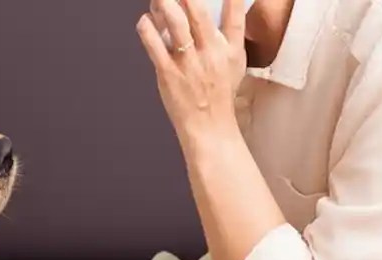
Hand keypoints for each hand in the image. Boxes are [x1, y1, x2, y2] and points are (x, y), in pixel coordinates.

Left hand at [139, 0, 247, 150]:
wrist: (208, 127)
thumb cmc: (218, 95)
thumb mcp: (234, 62)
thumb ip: (229, 36)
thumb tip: (218, 10)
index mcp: (230, 50)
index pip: (235, 16)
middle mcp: (211, 53)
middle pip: (199, 13)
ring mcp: (189, 63)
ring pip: (176, 24)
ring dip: (164, 5)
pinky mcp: (168, 73)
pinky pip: (154, 44)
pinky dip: (147, 28)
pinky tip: (145, 21)